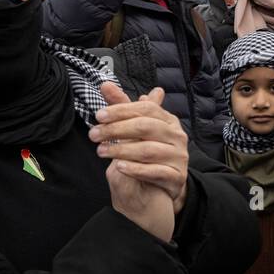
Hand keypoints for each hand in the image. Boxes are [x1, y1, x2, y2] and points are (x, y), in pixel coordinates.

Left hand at [93, 83, 189, 242]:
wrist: (157, 190)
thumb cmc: (145, 155)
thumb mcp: (133, 130)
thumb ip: (122, 107)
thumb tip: (106, 84)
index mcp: (168, 121)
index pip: (146, 109)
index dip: (121, 110)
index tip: (99, 116)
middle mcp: (177, 136)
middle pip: (145, 127)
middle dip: (116, 129)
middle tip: (94, 135)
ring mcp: (179, 157)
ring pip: (148, 150)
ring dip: (121, 150)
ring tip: (101, 151)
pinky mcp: (177, 177)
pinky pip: (155, 171)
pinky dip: (135, 169)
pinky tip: (119, 167)